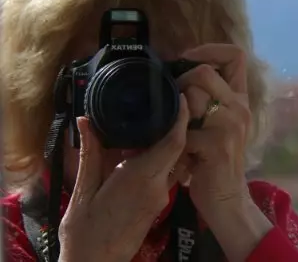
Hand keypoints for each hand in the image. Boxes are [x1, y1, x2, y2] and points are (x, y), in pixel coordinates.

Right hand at [58, 95, 188, 261]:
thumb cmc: (85, 230)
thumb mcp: (84, 189)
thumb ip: (89, 153)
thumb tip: (84, 121)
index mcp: (142, 178)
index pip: (173, 142)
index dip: (181, 118)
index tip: (182, 97)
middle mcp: (159, 185)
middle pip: (178, 148)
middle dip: (178, 123)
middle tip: (170, 100)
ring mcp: (162, 195)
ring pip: (175, 159)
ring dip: (172, 139)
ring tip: (159, 116)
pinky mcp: (159, 201)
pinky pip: (168, 171)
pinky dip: (164, 154)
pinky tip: (148, 144)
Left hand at [177, 44, 271, 261]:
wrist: (227, 198)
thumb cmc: (216, 157)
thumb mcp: (219, 123)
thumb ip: (209, 97)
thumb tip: (179, 71)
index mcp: (239, 98)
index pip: (235, 55)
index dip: (209, 49)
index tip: (187, 59)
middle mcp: (239, 106)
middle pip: (203, 72)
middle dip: (180, 85)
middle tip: (176, 106)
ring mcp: (230, 124)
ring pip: (190, 96)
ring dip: (176, 114)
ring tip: (179, 133)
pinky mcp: (216, 144)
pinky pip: (182, 127)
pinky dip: (174, 140)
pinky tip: (181, 154)